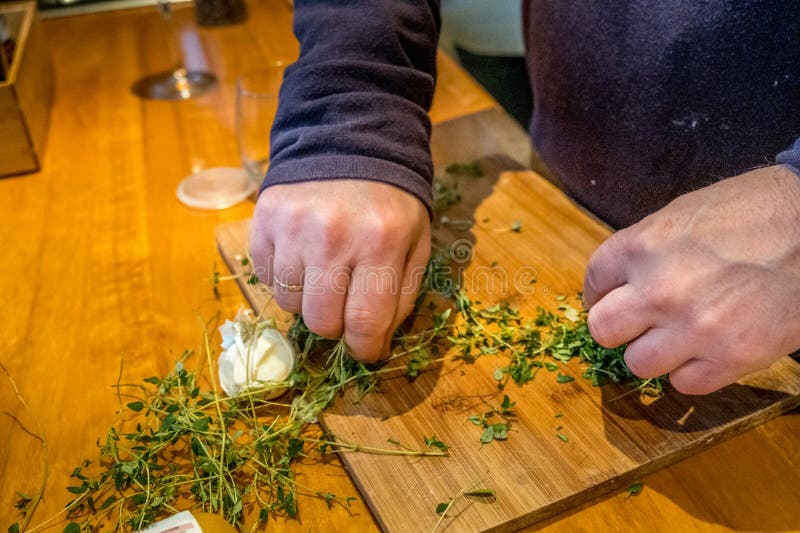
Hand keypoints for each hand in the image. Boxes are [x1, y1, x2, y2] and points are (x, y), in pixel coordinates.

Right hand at [250, 180, 430, 361]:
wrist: (348, 141)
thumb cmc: (389, 201)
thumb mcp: (415, 243)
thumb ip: (402, 295)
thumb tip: (376, 341)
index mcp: (380, 243)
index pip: (365, 323)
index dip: (365, 349)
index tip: (365, 351)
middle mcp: (332, 237)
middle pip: (322, 322)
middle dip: (337, 326)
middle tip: (346, 307)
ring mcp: (292, 229)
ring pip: (290, 305)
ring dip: (309, 301)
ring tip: (324, 274)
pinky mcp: (264, 222)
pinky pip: (267, 279)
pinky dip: (286, 280)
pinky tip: (303, 256)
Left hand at [583, 165, 799, 393]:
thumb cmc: (755, 211)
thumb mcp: (683, 215)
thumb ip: (644, 250)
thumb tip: (619, 280)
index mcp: (643, 247)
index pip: (593, 281)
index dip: (602, 292)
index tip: (611, 297)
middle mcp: (659, 290)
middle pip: (603, 330)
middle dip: (617, 326)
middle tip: (638, 322)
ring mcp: (694, 328)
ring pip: (637, 364)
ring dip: (653, 353)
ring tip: (676, 337)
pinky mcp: (732, 358)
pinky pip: (683, 384)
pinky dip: (690, 371)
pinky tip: (705, 351)